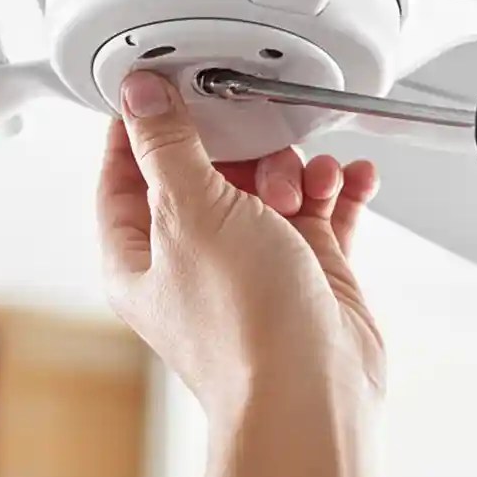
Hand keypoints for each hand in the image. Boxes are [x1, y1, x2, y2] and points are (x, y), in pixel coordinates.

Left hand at [97, 71, 382, 476]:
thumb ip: (167, 146)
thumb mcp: (191, 213)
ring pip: (270, 183)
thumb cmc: (244, 328)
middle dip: (243, 147)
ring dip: (295, 168)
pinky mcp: (306, 269)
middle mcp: (194, 256)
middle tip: (262, 146)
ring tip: (306, 186)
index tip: (170, 84)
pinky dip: (337, 188)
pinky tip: (350, 180)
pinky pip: (322, 210)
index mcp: (141, 250)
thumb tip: (140, 95)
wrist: (313, 392)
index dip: (144, 124)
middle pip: (208, 167)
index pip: (126, 169)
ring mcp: (253, 262)